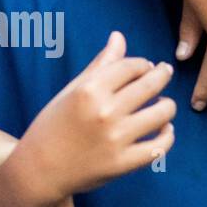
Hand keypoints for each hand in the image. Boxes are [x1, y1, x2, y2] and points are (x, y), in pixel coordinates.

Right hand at [11, 31, 175, 202]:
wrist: (39, 170)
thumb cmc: (53, 125)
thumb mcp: (72, 91)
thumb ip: (99, 65)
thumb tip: (119, 37)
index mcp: (90, 90)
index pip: (132, 66)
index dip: (143, 64)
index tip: (145, 67)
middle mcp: (105, 112)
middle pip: (151, 85)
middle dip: (162, 75)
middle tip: (164, 72)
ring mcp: (116, 139)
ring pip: (162, 113)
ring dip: (168, 105)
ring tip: (163, 105)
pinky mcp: (123, 164)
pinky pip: (159, 147)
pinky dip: (167, 136)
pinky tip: (164, 130)